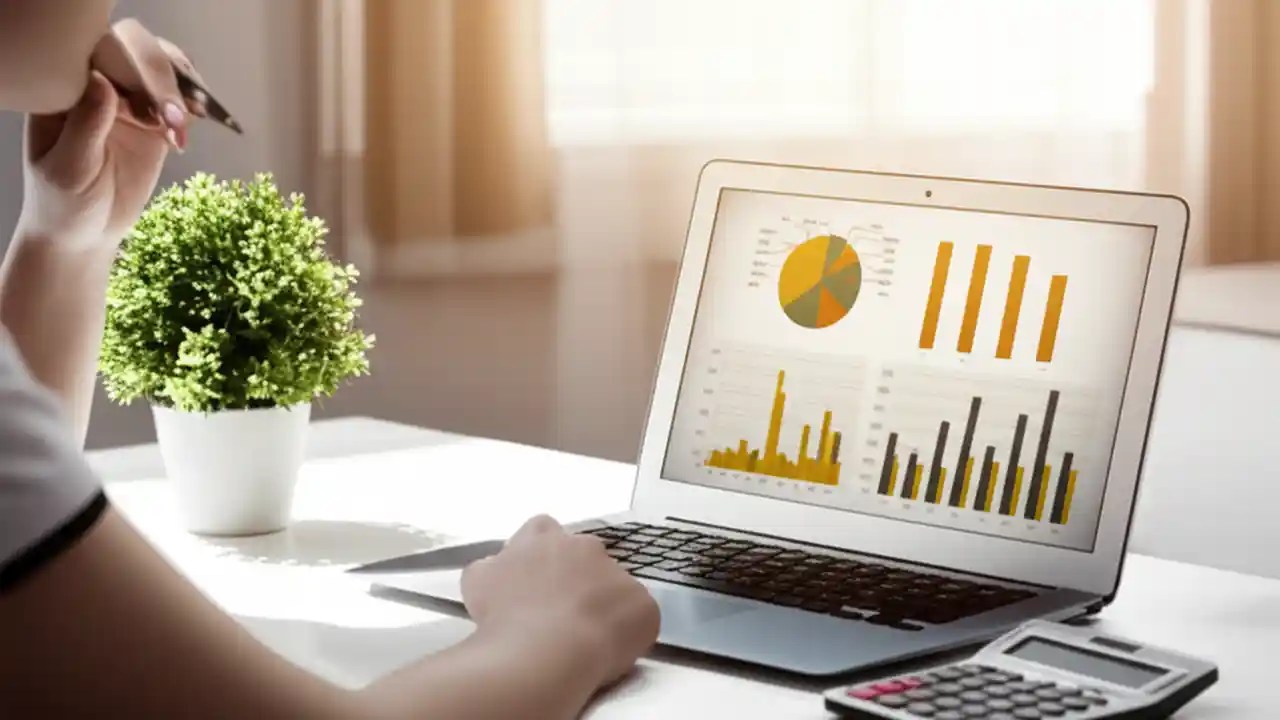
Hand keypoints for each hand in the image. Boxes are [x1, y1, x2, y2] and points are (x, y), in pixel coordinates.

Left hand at [16, 21, 202, 249]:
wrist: (85, 233)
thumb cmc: (63, 203)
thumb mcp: (68, 169)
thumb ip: (85, 127)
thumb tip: (103, 81)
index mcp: (64, 89)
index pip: (97, 54)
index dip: (127, 64)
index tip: (147, 97)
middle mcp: (96, 86)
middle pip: (134, 53)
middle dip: (161, 77)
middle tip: (176, 115)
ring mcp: (127, 102)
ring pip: (161, 69)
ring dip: (182, 88)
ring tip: (190, 119)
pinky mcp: (154, 123)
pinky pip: (179, 100)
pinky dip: (192, 109)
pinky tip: (186, 133)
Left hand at [461, 516, 660, 688]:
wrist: (550, 652)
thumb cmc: (602, 636)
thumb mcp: (643, 618)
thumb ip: (630, 598)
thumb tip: (619, 600)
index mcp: (593, 549)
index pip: (594, 556)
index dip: (592, 580)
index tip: (591, 607)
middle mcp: (554, 542)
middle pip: (555, 537)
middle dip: (556, 560)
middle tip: (558, 598)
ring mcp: (515, 555)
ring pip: (518, 543)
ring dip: (522, 561)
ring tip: (525, 596)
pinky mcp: (482, 577)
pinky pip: (481, 574)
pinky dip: (486, 589)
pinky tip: (492, 611)